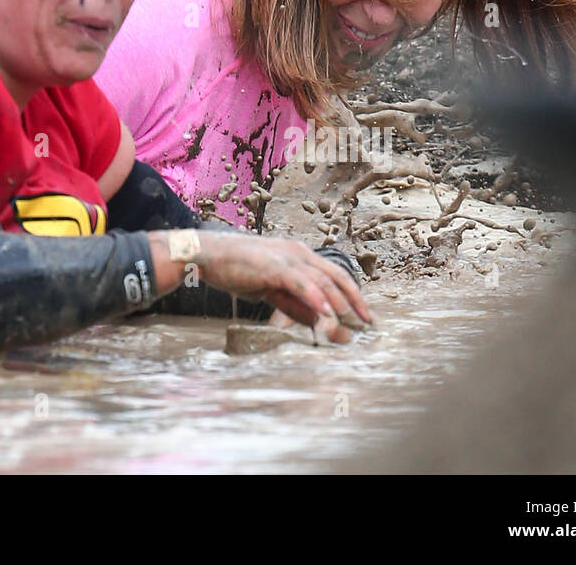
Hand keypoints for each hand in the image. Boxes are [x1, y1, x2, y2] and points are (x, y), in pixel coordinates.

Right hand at [197, 232, 373, 342]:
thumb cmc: (236, 270)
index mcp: (298, 255)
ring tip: (353, 322)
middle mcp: (297, 252)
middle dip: (354, 300)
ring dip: (340, 303)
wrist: (208, 255)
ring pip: (322, 280)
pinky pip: (300, 282)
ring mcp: (286, 258)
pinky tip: (327, 312)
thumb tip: (319, 323)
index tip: (363, 315)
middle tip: (368, 322)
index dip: (351, 295)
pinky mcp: (273, 266)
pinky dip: (315, 297)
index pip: (333, 274)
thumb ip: (295, 304)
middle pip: (336, 275)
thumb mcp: (271, 290)